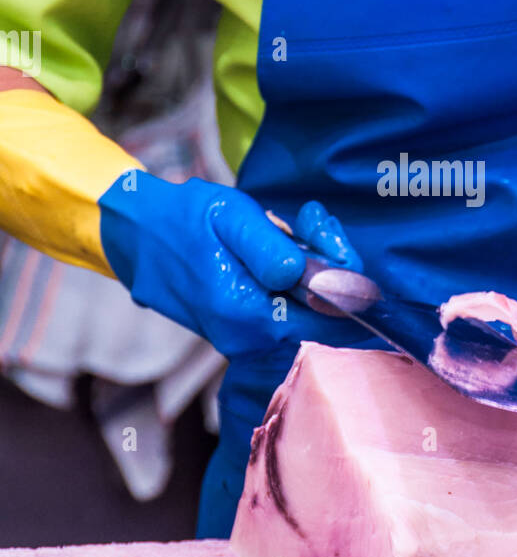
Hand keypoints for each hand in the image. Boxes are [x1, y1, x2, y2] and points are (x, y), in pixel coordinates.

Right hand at [99, 174, 363, 358]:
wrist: (133, 236)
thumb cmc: (182, 219)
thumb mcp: (229, 216)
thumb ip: (269, 249)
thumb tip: (307, 276)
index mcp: (248, 317)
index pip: (330, 317)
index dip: (344, 277)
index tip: (325, 234)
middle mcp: (249, 340)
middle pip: (323, 314)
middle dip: (330, 266)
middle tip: (311, 221)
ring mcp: (244, 338)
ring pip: (306, 309)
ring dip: (312, 266)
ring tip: (297, 223)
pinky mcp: (241, 328)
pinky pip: (285, 307)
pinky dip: (293, 276)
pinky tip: (282, 242)